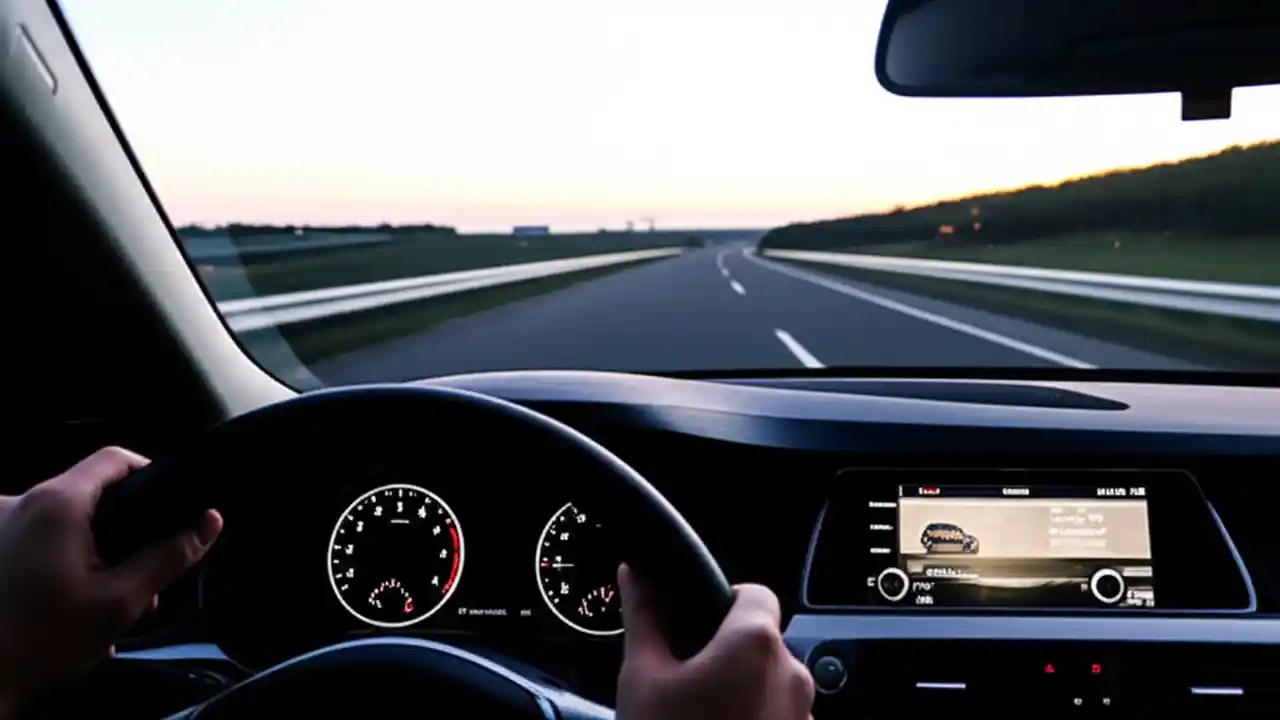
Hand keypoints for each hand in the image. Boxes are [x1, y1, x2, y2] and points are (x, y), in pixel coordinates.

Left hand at [0, 447, 221, 714]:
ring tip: (104, 594)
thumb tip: (210, 522)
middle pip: (90, 492)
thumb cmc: (46, 640)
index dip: (149, 472)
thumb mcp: (122, 599)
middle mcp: (19, 502)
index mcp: (57, 504)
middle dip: (121, 530)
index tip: (166, 504)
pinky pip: (37, 535)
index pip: (114, 459)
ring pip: (63, 517)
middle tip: (138, 573)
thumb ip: (170, 555)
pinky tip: (70, 595)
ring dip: (90, 548)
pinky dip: (59, 557)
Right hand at [616, 564, 813, 719]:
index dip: (722, 601)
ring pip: (772, 683)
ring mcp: (804, 717)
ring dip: (742, 691)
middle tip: (684, 681)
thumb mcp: (642, 677)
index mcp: (755, 643)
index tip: (695, 624)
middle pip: (761, 641)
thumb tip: (635, 575)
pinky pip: (779, 718)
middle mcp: (792, 675)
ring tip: (698, 717)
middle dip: (726, 653)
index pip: (754, 592)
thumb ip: (644, 616)